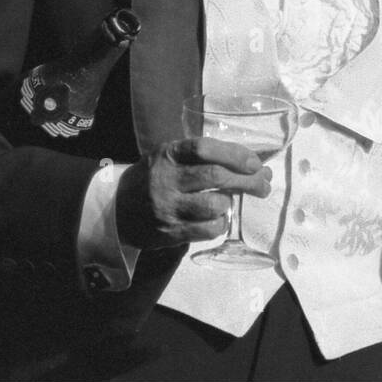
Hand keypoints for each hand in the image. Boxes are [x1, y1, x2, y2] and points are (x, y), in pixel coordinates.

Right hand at [115, 137, 271, 250]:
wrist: (117, 209)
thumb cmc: (155, 177)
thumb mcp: (170, 156)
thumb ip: (203, 156)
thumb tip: (253, 162)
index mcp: (169, 154)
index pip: (204, 149)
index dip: (234, 154)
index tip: (254, 163)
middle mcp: (167, 179)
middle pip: (216, 177)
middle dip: (248, 181)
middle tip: (264, 184)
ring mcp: (168, 207)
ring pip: (214, 205)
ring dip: (231, 202)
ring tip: (233, 201)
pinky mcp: (170, 232)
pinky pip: (207, 230)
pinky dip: (220, 224)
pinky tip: (220, 219)